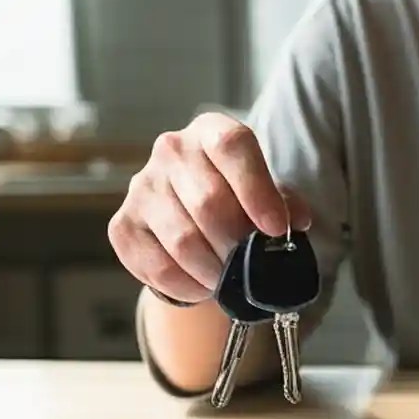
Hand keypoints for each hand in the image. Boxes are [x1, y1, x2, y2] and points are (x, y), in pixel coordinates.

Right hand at [108, 113, 311, 303]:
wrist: (195, 217)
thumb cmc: (241, 201)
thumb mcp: (269, 194)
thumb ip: (285, 203)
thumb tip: (296, 220)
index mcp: (212, 131)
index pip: (233, 148)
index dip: (257, 190)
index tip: (276, 228)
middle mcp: (172, 150)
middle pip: (208, 202)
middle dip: (237, 245)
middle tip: (252, 267)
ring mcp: (142, 186)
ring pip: (183, 241)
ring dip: (214, 271)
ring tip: (229, 280)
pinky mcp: (123, 224)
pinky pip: (157, 266)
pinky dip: (187, 287)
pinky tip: (202, 287)